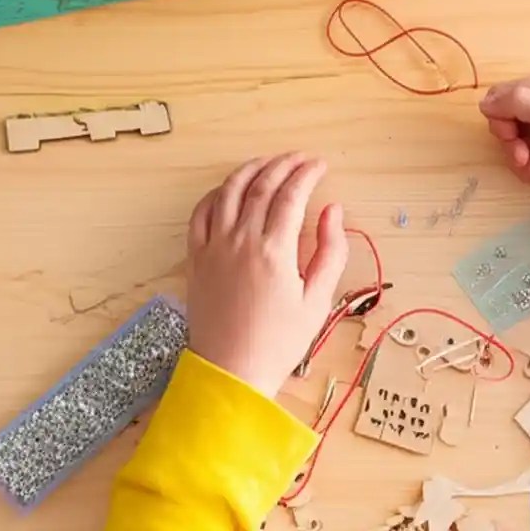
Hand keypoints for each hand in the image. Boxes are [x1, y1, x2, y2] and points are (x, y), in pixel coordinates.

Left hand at [186, 153, 348, 397]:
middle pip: (261, 186)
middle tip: (301, 159)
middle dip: (283, 165)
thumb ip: (330, 251)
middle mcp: (241, 242)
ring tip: (268, 163)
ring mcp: (214, 247)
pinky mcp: (196, 258)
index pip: (291, 195)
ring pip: (229, 192)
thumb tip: (333, 211)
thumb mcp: (318, 300)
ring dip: (250, 170)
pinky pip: (202, 213)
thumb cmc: (279, 342)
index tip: (320, 166)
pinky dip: (218, 193)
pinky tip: (231, 189)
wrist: (231, 371)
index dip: (307, 174)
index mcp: (274, 252)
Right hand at [479, 76, 529, 227]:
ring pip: (517, 138)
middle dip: (509, 138)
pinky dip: (528, 165)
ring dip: (517, 156)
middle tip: (520, 156)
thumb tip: (484, 101)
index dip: (500, 114)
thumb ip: (517, 102)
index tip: (508, 133)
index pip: (505, 93)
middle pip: (508, 117)